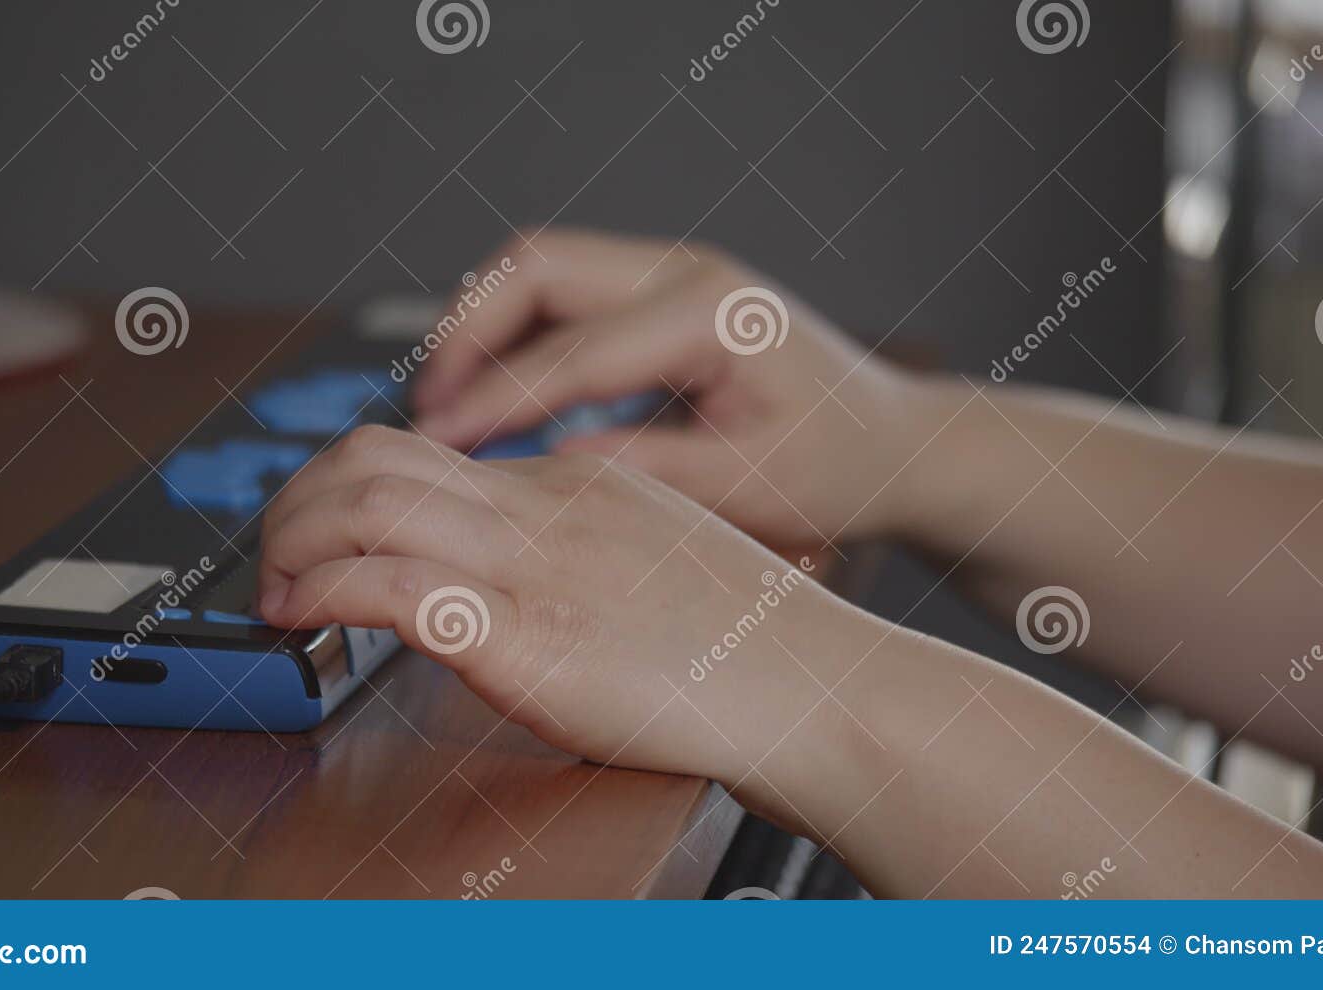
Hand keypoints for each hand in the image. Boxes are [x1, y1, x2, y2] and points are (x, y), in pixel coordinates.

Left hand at [256, 425, 863, 796]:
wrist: (817, 688)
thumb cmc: (750, 648)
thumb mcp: (657, 562)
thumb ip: (576, 555)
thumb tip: (498, 583)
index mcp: (574, 483)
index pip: (425, 450)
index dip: (344, 483)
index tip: (320, 527)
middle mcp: (545, 506)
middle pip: (376, 454)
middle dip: (296, 496)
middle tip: (275, 550)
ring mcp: (534, 565)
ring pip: (368, 501)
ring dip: (292, 537)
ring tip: (273, 585)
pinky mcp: (527, 637)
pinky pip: (392, 587)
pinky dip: (322, 590)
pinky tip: (302, 615)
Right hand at [411, 228, 933, 551]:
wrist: (896, 441)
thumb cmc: (840, 468)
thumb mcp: (748, 490)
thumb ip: (647, 473)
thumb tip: (544, 466)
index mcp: (716, 315)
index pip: (575, 350)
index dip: (497, 401)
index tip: (441, 447)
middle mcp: (689, 271)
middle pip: (536, 266)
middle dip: (466, 334)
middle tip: (427, 413)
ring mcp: (673, 272)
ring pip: (539, 270)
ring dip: (482, 329)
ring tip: (445, 406)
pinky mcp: (661, 293)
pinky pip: (564, 296)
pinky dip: (516, 337)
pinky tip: (494, 396)